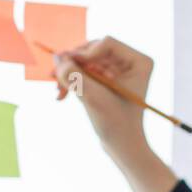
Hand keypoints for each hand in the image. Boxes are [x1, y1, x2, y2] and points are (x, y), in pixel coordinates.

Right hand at [51, 36, 153, 154]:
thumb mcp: (93, 98)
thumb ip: (75, 76)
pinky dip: (73, 81)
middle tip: (52, 76)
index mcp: (139, 61)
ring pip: (85, 61)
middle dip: (73, 64)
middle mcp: (130, 61)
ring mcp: (118, 70)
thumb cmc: (116, 125)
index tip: (68, 68)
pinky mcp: (107, 80)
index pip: (106, 43)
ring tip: (57, 90)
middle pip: (93, 50)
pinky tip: (60, 95)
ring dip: (69, 74)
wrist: (123, 148)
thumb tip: (56, 57)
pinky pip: (84, 72)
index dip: (84, 54)